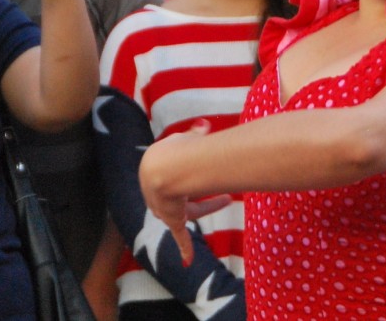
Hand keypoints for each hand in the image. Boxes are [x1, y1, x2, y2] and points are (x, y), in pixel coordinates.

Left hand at [139, 121, 230, 266]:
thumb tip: (204, 125)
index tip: (206, 160)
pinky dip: (185, 249)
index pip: (176, 169)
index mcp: (159, 168)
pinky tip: (188, 260)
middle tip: (220, 180)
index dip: (192, 165)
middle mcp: (159, 190)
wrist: (167, 167)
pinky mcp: (172, 220)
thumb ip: (195, 134)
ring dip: (206, 207)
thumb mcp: (188, 138)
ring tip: (227, 199)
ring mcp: (165, 207)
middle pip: (183, 192)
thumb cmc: (178, 149)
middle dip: (203, 186)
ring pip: (187, 211)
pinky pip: (180, 237)